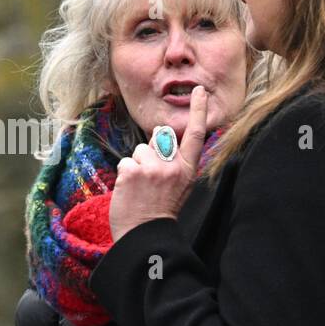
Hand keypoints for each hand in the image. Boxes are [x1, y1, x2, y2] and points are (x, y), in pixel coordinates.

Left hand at [108, 85, 208, 242]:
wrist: (145, 234)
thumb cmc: (160, 210)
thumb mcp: (179, 186)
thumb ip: (174, 161)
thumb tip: (161, 135)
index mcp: (187, 170)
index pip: (195, 135)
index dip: (198, 111)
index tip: (199, 91)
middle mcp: (172, 166)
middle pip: (159, 138)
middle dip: (152, 150)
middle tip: (152, 179)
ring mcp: (152, 168)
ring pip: (140, 149)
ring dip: (137, 164)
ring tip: (141, 187)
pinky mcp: (132, 171)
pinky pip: (125, 162)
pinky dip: (124, 174)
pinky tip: (130, 190)